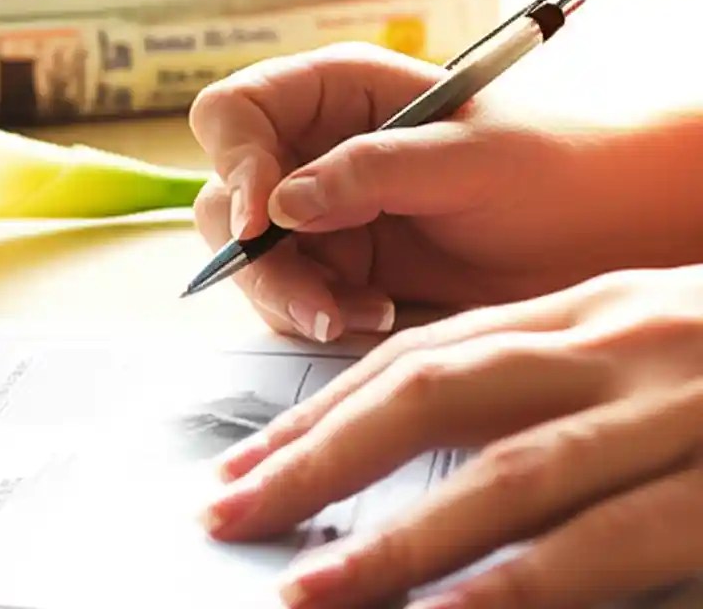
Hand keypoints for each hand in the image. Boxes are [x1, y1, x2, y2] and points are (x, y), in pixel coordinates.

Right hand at [188, 41, 702, 341]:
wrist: (593, 230)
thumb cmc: (546, 166)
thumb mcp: (467, 158)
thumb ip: (372, 172)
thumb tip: (281, 204)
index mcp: (332, 92)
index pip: (234, 112)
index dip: (234, 160)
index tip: (264, 219)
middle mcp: (308, 149)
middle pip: (227, 198)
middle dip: (260, 258)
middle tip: (314, 301)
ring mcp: (315, 212)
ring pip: (249, 260)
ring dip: (289, 296)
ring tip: (358, 315)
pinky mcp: (331, 266)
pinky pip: (286, 297)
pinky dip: (315, 315)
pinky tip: (372, 315)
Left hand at [201, 265, 702, 608]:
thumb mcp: (643, 337)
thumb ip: (546, 368)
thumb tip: (427, 430)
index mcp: (589, 307)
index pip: (423, 349)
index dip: (324, 405)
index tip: (248, 459)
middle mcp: (620, 344)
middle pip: (437, 391)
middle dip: (321, 455)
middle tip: (231, 514)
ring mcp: (679, 412)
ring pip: (512, 470)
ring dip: (402, 537)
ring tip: (312, 591)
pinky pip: (620, 539)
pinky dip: (531, 583)